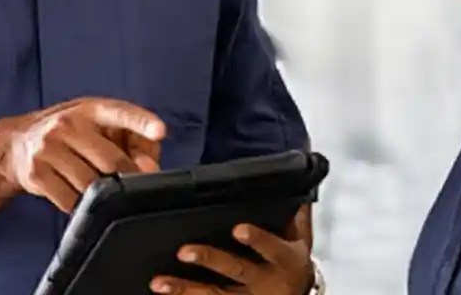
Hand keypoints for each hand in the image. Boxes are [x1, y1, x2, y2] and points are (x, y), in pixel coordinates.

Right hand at [0, 97, 165, 211]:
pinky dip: (79, 205)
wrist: (16, 144)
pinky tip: (75, 194)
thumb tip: (149, 169)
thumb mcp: (96, 126)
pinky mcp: (36, 173)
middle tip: (129, 184)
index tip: (160, 132)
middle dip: (127, 178)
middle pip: (112, 161)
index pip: (121, 112)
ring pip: (91, 185)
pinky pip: (70, 201)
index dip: (142, 122)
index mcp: (90, 109)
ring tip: (95, 186)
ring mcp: (49, 148)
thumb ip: (131, 141)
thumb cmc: (68, 134)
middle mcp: (68, 124)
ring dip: (100, 194)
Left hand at [151, 211, 313, 294]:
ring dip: (185, 289)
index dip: (256, 239)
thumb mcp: (300, 238)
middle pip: (236, 270)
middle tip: (184, 251)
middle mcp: (265, 281)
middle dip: (210, 259)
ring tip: (160, 282)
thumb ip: (295, 211)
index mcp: (285, 259)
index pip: (272, 247)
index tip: (238, 229)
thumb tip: (295, 176)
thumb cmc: (292, 263)